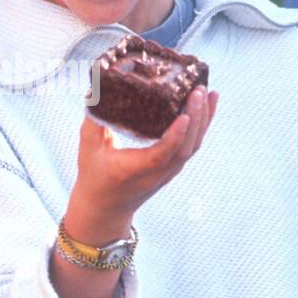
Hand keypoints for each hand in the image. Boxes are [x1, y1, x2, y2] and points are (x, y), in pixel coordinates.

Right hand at [66, 86, 218, 240]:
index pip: (160, 156)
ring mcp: (168, 172)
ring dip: (203, 120)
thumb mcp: (88, 149)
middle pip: (184, 148)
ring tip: (210, 93)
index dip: (174, 137)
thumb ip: (93, 121)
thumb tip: (99, 90)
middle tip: (198, 91)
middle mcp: (156, 173)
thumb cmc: (95, 177)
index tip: (184, 116)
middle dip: (195, 119)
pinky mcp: (173, 167)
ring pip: (193, 147)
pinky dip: (201, 126)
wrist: (106, 208)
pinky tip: (207, 106)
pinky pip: (192, 146)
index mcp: (133, 170)